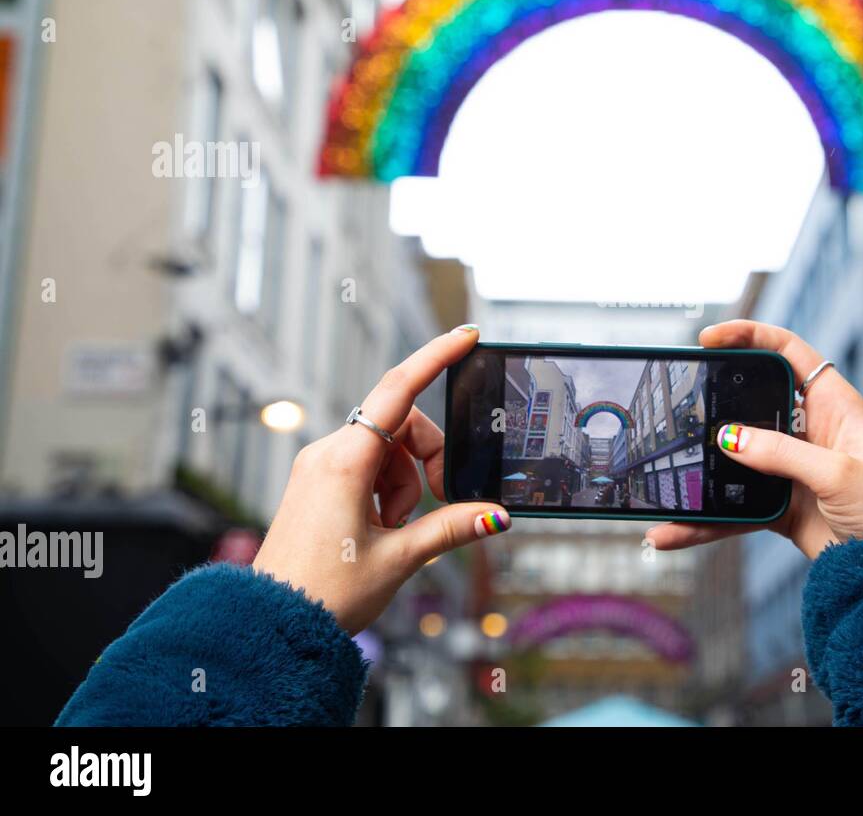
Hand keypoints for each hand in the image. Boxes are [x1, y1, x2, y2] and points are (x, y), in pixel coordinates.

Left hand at [252, 325, 509, 634]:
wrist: (271, 624)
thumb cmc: (324, 593)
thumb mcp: (399, 559)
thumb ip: (451, 528)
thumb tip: (496, 515)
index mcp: (345, 461)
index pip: (399, 391)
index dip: (436, 357)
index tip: (466, 335)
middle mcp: (327, 453)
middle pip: (401, 426)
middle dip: (427, 460)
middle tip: (437, 506)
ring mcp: (319, 466)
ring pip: (387, 450)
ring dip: (406, 484)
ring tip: (393, 532)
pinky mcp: (317, 482)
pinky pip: (367, 467)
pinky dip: (386, 490)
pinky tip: (380, 528)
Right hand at [646, 320, 862, 559]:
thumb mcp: (839, 474)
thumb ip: (782, 453)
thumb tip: (729, 438)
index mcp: (834, 404)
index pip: (788, 352)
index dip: (750, 336)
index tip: (710, 338)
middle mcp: (808, 430)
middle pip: (751, 402)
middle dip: (713, 402)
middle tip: (678, 402)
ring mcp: (790, 468)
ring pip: (734, 460)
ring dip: (700, 471)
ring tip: (664, 474)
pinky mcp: (778, 506)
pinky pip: (731, 507)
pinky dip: (704, 521)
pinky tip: (674, 530)